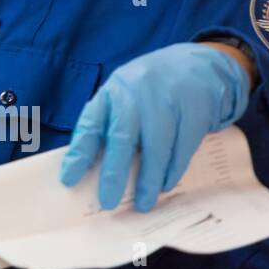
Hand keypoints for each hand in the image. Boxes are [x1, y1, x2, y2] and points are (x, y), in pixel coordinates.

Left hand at [59, 42, 250, 210]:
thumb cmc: (151, 90)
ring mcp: (167, 101)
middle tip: (107, 202)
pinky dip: (173, 170)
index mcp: (112, 92)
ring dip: (148, 180)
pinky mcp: (195, 110)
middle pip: (122, 137)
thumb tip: (92, 167)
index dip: (78, 153)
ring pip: (156, 147)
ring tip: (143, 203)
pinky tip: (166, 184)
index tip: (69, 179)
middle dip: (114, 173)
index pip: (90, 123)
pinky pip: (182, 147)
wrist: (199, 65)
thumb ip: (109, 124)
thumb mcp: (125, 98)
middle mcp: (136, 94)